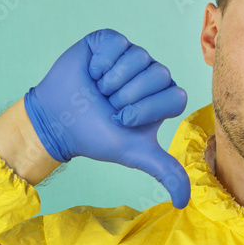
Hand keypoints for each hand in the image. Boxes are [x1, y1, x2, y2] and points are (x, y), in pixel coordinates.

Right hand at [23, 29, 190, 207]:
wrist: (59, 120)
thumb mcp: (135, 154)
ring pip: (139, 56)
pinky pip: (118, 42)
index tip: (123, 120)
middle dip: (129, 96)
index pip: (176, 96)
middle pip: (159, 74)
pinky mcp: (111, 41)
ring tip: (99, 91)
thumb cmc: (98, 135)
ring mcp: (133, 56)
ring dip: (114, 80)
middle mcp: (153, 75)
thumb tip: (184, 203)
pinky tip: (92, 73)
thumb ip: (166, 171)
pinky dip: (102, 61)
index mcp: (164, 98)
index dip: (147, 110)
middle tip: (109, 105)